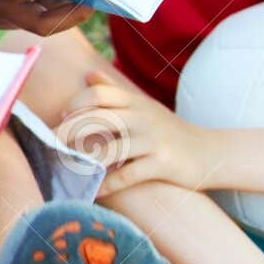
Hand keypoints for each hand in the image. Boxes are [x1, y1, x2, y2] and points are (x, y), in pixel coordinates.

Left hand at [57, 69, 217, 194]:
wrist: (210, 153)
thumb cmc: (167, 130)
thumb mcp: (142, 106)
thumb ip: (114, 91)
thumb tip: (88, 74)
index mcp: (134, 102)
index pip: (98, 94)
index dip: (76, 104)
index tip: (63, 118)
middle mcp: (142, 117)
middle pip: (98, 119)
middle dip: (70, 133)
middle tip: (53, 145)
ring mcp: (153, 141)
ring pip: (110, 150)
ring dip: (85, 161)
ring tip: (69, 168)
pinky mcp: (162, 164)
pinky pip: (127, 176)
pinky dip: (107, 184)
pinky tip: (94, 190)